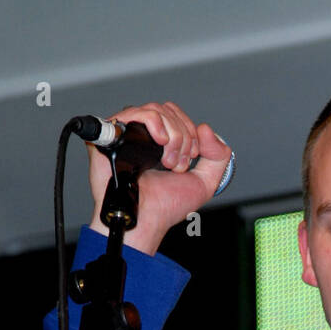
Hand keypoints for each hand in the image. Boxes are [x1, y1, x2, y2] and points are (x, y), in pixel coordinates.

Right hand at [86, 101, 231, 251]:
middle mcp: (143, 136)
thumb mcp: (204, 183)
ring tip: (167, 163)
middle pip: (168, 110)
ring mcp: (127, 133)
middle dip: (183, 136)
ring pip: (155, 110)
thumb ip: (218, 157)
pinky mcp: (112, 134)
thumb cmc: (166, 207)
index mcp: (161, 143)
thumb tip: (206, 128)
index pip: (177, 116)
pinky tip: (160, 142)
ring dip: (172, 135)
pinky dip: (154, 122)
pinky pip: (135, 112)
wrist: (145, 219)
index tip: (190, 159)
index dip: (190, 132)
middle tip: (177, 165)